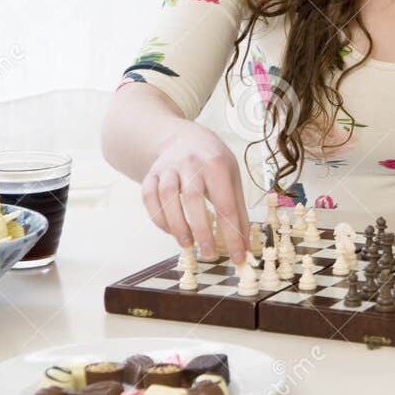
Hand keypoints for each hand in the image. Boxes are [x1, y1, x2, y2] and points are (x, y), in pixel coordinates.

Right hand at [139, 121, 249, 262]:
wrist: (183, 137)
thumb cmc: (212, 160)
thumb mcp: (232, 177)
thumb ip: (238, 209)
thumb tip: (244, 245)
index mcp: (217, 164)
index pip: (226, 204)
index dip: (233, 234)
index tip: (238, 257)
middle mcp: (191, 163)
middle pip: (193, 199)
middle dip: (202, 231)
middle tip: (209, 254)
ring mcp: (168, 167)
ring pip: (167, 197)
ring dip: (177, 225)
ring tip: (188, 244)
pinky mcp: (151, 174)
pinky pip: (149, 197)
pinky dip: (158, 217)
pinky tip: (170, 230)